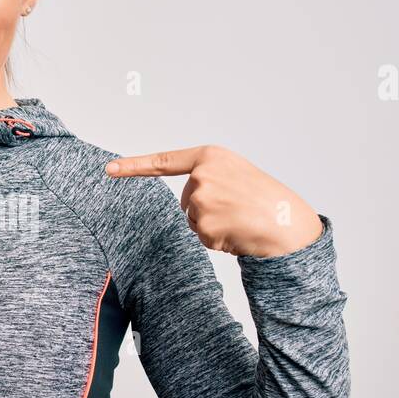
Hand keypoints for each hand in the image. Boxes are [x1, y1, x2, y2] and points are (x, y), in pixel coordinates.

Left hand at [105, 145, 322, 257]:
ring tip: (241, 220)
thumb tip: (190, 203)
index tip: (109, 168)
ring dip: (214, 226)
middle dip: (207, 209)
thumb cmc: (268, 200)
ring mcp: (201, 202)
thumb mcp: (237, 174)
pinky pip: (201, 238)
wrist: (289, 224)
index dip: (134, 166)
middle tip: (239, 209)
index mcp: (210, 157)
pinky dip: (218, 240)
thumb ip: (210, 179)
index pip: (164, 162)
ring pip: (193, 221)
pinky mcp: (204, 226)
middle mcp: (201, 176)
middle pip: (186, 201)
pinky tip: (239, 233)